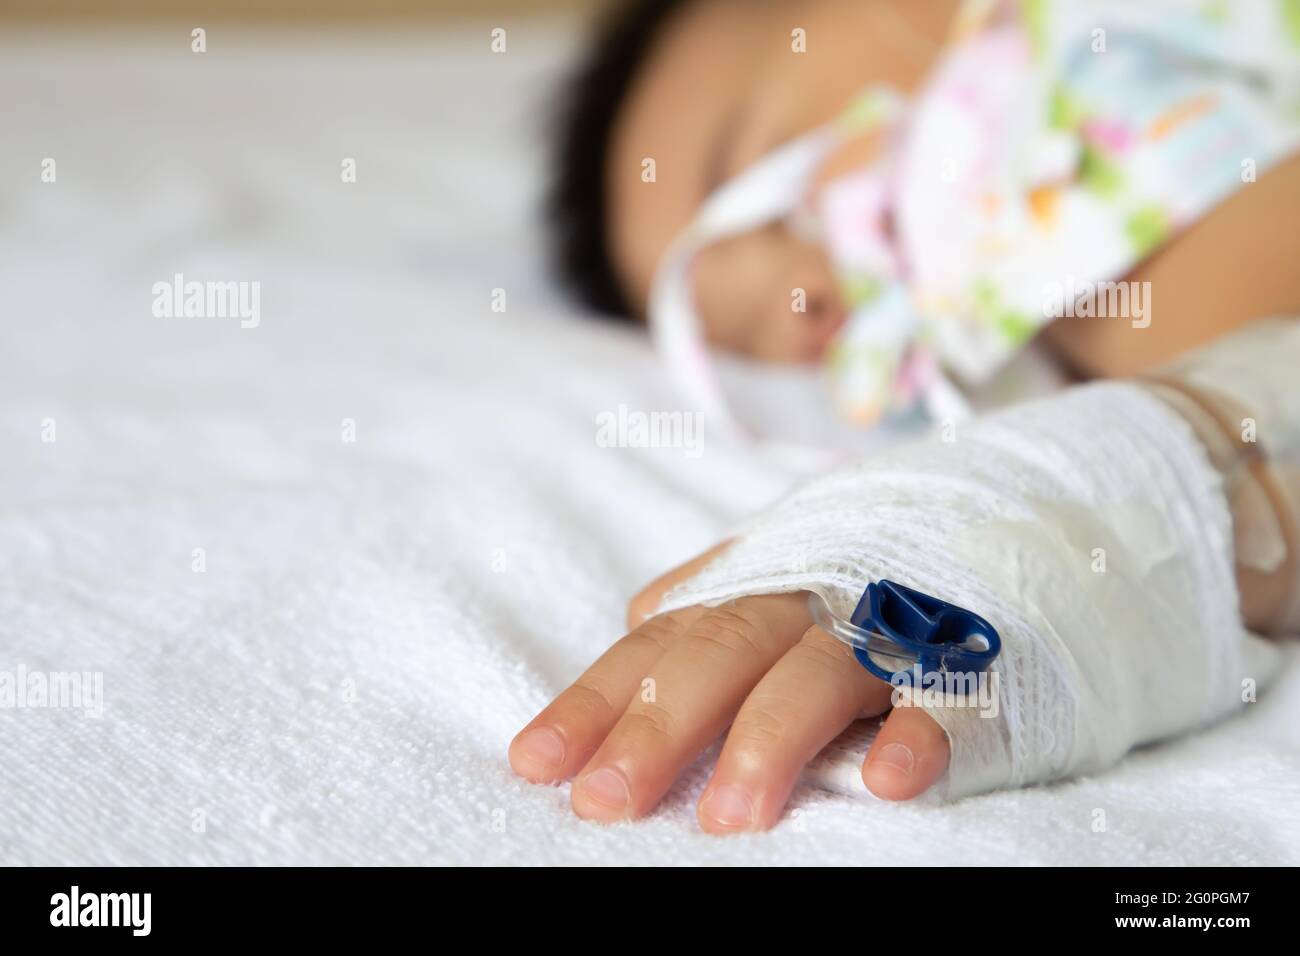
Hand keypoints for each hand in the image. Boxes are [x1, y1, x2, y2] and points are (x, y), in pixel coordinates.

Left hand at [509, 542, 951, 830]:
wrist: (1004, 515)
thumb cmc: (862, 573)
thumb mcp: (773, 577)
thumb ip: (709, 605)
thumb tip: (636, 624)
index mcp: (751, 586)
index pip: (659, 644)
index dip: (597, 702)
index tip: (538, 763)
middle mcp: (808, 596)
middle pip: (722, 653)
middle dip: (661, 727)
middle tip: (607, 800)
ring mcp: (888, 621)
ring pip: (820, 670)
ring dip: (770, 739)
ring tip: (729, 818)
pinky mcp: (971, 654)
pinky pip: (947, 693)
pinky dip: (919, 733)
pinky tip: (889, 781)